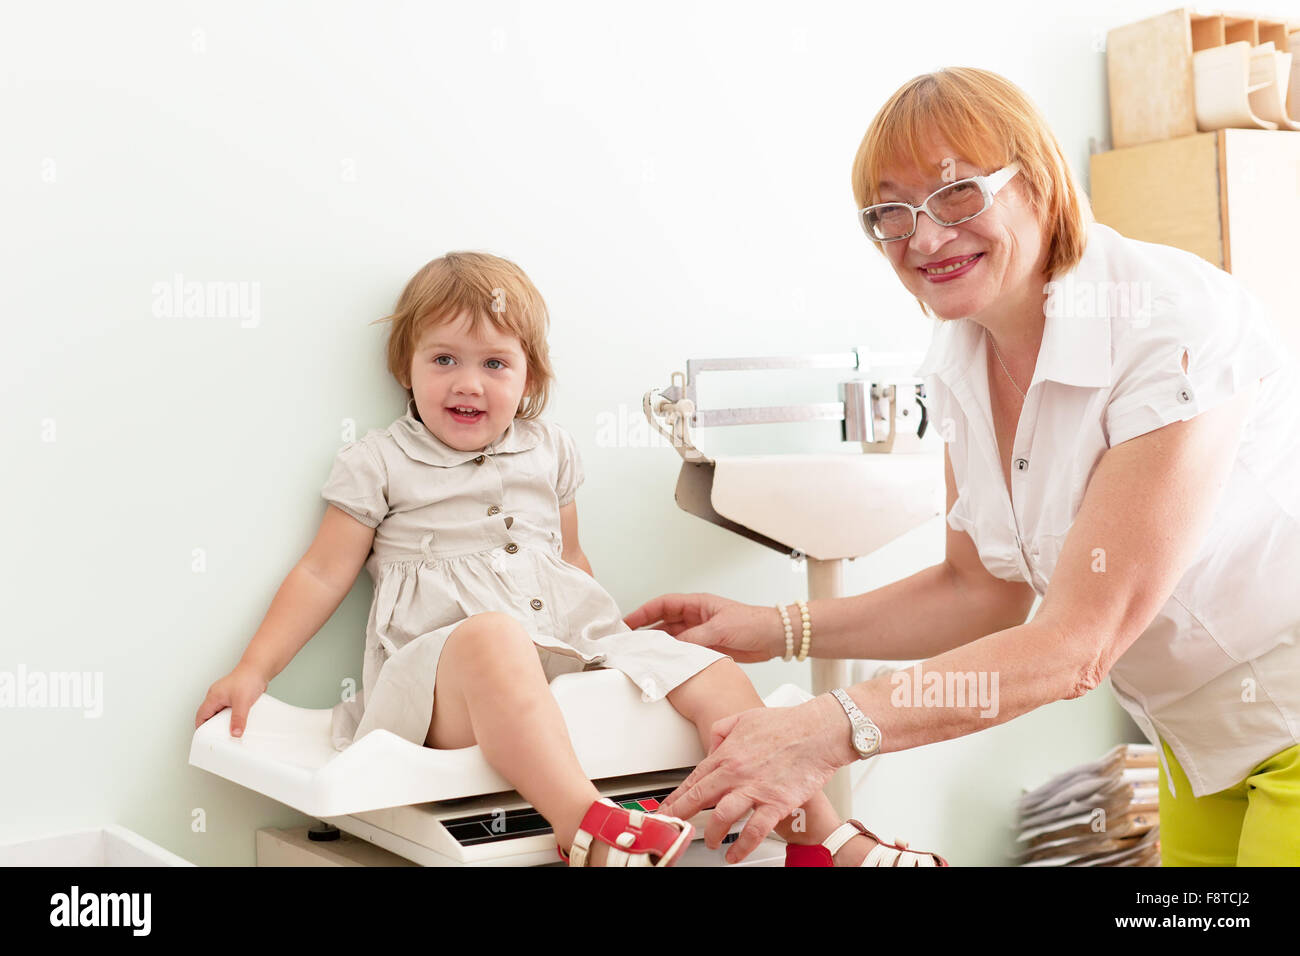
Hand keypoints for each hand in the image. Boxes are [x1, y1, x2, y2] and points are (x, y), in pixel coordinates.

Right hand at [194, 662, 268, 737]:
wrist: (259, 669)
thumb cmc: (248, 678)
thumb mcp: (243, 702)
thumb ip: (238, 719)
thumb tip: (235, 733)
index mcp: (213, 696)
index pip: (201, 716)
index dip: (201, 728)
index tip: (206, 738)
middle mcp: (216, 695)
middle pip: (209, 715)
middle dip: (214, 726)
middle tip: (221, 734)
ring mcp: (224, 695)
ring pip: (219, 712)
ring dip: (224, 720)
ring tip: (231, 727)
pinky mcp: (233, 695)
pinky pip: (228, 708)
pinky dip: (232, 715)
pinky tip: (239, 718)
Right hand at [622, 593, 782, 662]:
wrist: (774, 637)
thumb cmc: (753, 623)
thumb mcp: (720, 628)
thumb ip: (694, 638)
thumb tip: (672, 648)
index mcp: (698, 605)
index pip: (663, 605)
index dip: (644, 612)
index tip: (629, 621)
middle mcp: (697, 618)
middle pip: (664, 622)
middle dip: (647, 630)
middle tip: (631, 641)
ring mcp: (701, 633)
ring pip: (673, 639)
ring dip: (660, 646)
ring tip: (644, 655)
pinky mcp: (708, 648)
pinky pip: (685, 652)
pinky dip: (675, 658)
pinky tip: (666, 665)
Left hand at [658, 694, 851, 862]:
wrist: (818, 731)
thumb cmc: (787, 724)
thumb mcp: (744, 717)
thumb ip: (721, 731)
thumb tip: (711, 749)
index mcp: (727, 754)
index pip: (694, 779)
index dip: (677, 797)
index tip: (667, 808)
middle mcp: (736, 773)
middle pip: (699, 798)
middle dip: (681, 815)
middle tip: (672, 827)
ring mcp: (754, 789)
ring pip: (722, 817)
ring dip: (712, 834)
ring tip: (711, 842)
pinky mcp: (775, 803)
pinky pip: (754, 831)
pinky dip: (742, 847)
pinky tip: (735, 855)